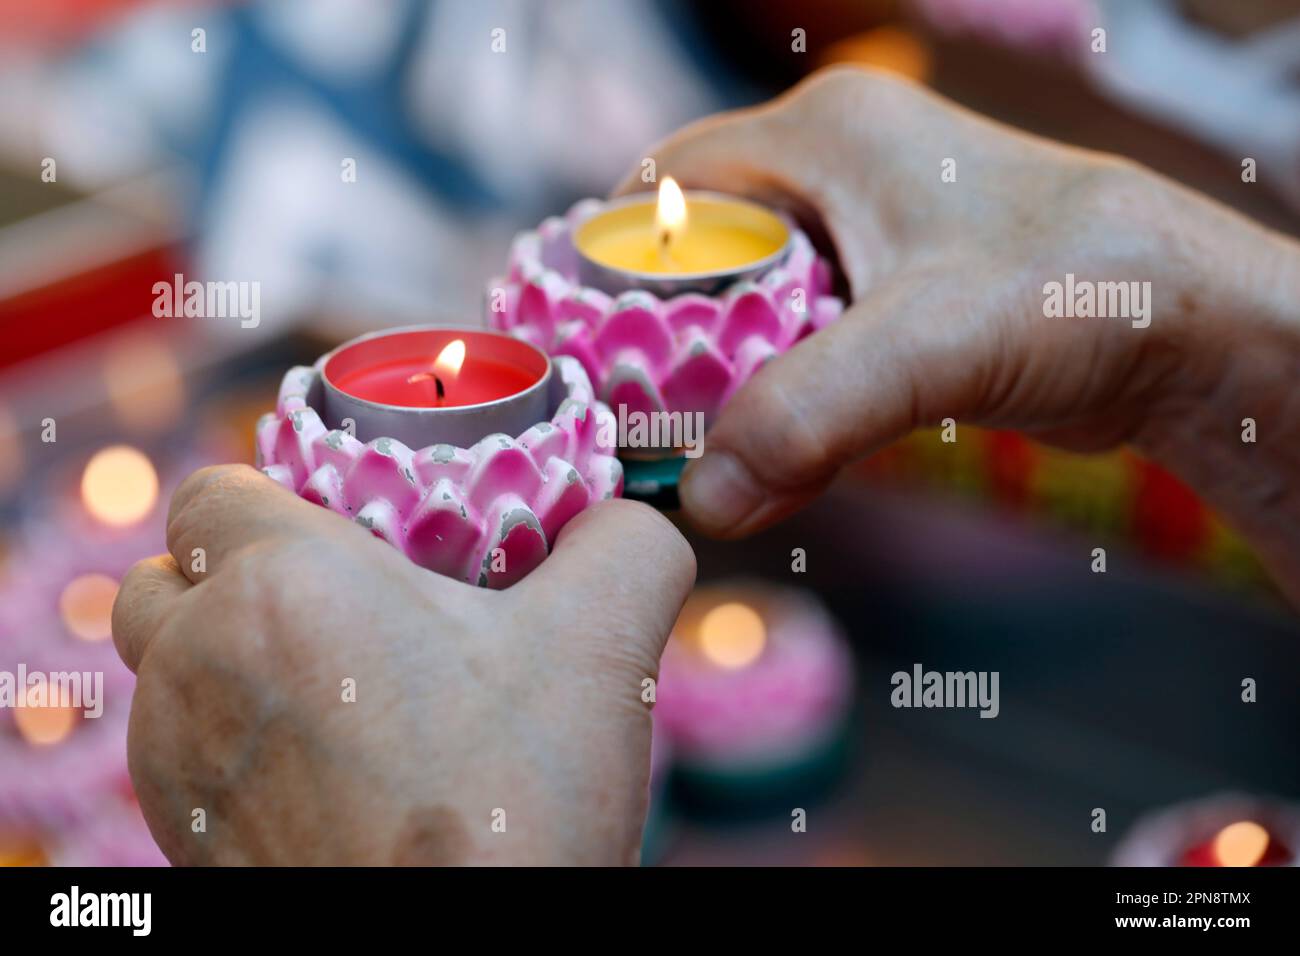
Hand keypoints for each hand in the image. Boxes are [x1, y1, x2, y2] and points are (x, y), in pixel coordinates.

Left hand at [111, 464, 693, 864]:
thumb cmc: (513, 798)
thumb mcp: (606, 641)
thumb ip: (625, 544)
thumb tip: (625, 519)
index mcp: (280, 583)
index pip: (208, 492)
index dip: (267, 495)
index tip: (336, 529)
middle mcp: (200, 663)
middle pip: (165, 581)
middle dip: (228, 579)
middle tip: (330, 605)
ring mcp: (177, 761)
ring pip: (167, 673)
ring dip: (227, 662)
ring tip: (336, 691)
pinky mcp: (182, 840)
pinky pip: (184, 756)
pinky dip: (236, 744)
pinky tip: (329, 770)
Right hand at [618, 67, 1299, 601]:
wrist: (1190, 331)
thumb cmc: (1076, 293)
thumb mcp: (926, 347)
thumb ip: (806, 415)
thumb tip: (702, 499)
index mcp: (825, 135)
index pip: (666, 188)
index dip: (607, 266)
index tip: (571, 352)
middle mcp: (838, 171)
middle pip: (699, 256)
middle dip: (658, 342)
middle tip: (622, 423)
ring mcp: (868, 235)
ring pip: (748, 309)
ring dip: (720, 383)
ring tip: (681, 453)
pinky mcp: (895, 296)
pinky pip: (802, 346)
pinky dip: (776, 399)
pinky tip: (762, 457)